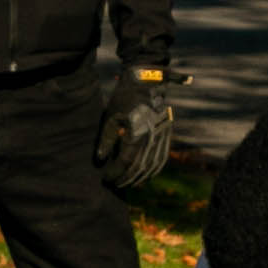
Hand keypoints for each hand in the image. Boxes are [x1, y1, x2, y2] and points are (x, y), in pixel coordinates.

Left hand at [98, 65, 184, 188]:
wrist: (147, 83)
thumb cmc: (124, 99)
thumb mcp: (111, 118)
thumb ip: (106, 140)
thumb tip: (101, 160)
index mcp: (136, 133)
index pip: (125, 161)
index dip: (115, 172)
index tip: (106, 178)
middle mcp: (151, 137)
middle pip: (140, 167)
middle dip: (127, 178)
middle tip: (115, 184)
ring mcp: (161, 136)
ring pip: (153, 165)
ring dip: (141, 177)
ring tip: (129, 183)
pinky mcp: (166, 134)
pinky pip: (162, 157)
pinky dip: (154, 169)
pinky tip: (145, 175)